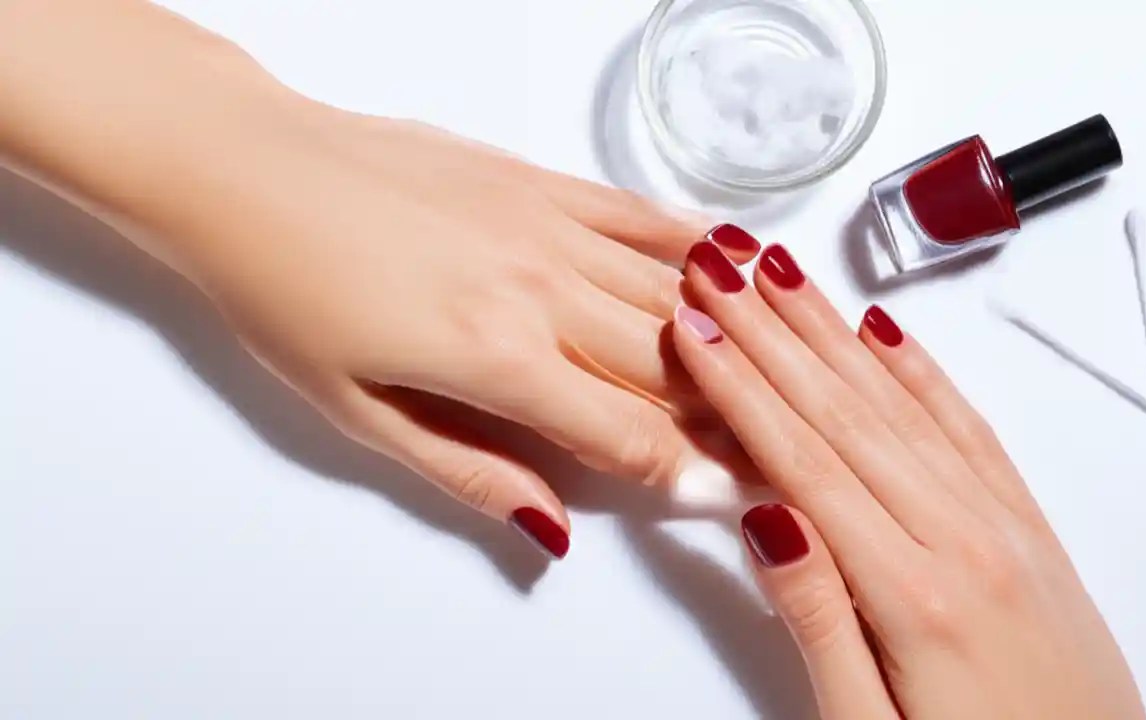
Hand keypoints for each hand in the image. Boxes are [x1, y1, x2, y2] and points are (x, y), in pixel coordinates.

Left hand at [0, 0, 761, 557]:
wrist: (245, 169)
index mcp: (496, 358)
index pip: (628, 434)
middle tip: (774, 441)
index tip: (734, 493)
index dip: (690, 474)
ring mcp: (546, 223)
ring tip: (783, 365)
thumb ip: (470, 468)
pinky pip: (639, 212)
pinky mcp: (537, 177)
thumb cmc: (285, 291)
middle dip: (731, 414)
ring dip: (732, 336)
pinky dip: (695, 241)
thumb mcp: (360, 412)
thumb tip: (551, 523)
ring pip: (672, 290)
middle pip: (670, 366)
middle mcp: (540, 288)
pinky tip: (737, 259)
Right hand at [671, 242, 1145, 717]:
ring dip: (833, 333)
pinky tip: (886, 332)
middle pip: (844, 412)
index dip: (742, 385)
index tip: (698, 326)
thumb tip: (765, 519)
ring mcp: (1004, 527)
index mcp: (911, 593)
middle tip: (720, 267)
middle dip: (772, 332)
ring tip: (782, 276)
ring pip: (901, 405)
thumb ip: (820, 621)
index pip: (802, 461)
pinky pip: (970, 429)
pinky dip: (923, 373)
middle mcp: (963, 539)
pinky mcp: (1030, 530)